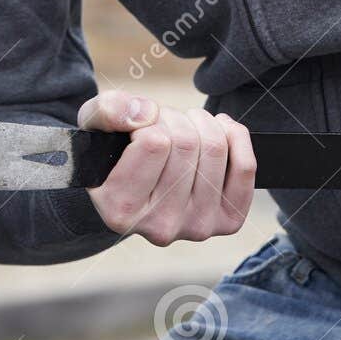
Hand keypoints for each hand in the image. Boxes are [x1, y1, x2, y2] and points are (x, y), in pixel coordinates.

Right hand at [77, 91, 254, 244]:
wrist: (136, 185)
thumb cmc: (113, 152)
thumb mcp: (94, 126)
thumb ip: (107, 112)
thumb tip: (145, 113)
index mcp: (121, 210)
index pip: (153, 142)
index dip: (148, 119)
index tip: (140, 124)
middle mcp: (160, 227)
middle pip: (186, 142)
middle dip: (175, 117)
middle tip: (163, 122)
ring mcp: (197, 227)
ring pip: (215, 148)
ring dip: (201, 123)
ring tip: (183, 127)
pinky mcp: (227, 221)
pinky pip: (246, 167)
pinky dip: (236, 137)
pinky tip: (219, 130)